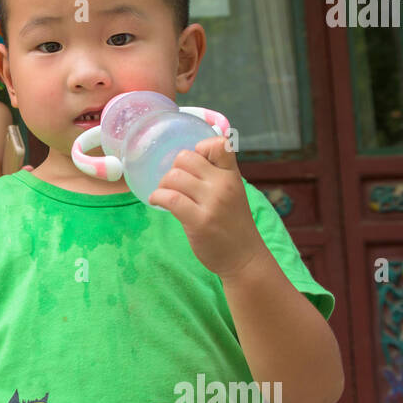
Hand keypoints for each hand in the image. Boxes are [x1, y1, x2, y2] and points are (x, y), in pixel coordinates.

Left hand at [148, 138, 263, 278]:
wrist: (244, 258)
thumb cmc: (233, 224)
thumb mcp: (232, 193)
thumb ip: (215, 176)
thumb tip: (184, 160)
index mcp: (232, 175)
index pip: (218, 144)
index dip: (199, 148)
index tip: (194, 165)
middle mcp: (224, 185)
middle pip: (185, 158)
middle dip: (173, 169)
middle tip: (173, 184)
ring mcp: (212, 203)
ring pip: (174, 176)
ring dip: (163, 184)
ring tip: (165, 194)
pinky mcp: (199, 221)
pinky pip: (170, 198)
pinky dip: (157, 197)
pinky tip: (157, 201)